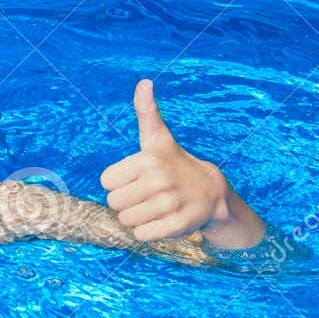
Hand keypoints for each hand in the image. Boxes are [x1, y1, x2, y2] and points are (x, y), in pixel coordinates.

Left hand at [99, 79, 229, 241]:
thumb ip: (146, 112)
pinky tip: (161, 220)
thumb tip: (144, 82)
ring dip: (137, 218)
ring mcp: (171, 203)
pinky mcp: (179, 224)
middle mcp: (160, 180)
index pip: (106, 182)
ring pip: (127, 221)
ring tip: (154, 207)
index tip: (137, 178)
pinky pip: (143, 235)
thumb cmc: (175, 163)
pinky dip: (147, 232)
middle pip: (114, 203)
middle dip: (127, 202)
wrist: (212, 192)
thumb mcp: (158, 138)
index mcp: (148, 159)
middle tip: (147, 195)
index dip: (119, 183)